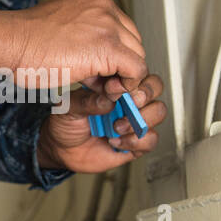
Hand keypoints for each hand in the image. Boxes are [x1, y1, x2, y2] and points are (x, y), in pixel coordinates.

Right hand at [0, 0, 147, 90]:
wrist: (10, 42)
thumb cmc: (25, 40)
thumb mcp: (62, 30)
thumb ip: (87, 40)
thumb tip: (104, 64)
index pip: (121, 28)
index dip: (113, 52)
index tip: (96, 67)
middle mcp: (105, 5)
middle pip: (132, 41)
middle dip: (119, 64)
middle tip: (96, 79)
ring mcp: (108, 24)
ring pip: (137, 55)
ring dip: (121, 75)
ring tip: (96, 84)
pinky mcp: (109, 47)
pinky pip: (136, 70)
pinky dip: (127, 84)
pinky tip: (107, 89)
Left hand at [37, 73, 166, 172]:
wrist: (61, 149)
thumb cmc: (66, 123)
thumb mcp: (69, 107)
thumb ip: (87, 101)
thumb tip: (108, 100)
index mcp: (114, 85)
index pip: (137, 71)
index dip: (132, 78)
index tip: (113, 88)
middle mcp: (127, 100)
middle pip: (155, 87)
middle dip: (144, 95)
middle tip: (128, 103)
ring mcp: (134, 120)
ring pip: (158, 111)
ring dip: (140, 119)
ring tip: (116, 126)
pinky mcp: (136, 142)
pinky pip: (152, 139)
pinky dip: (136, 140)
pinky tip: (116, 141)